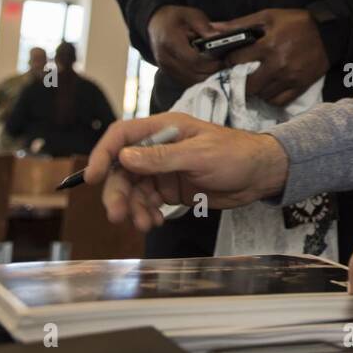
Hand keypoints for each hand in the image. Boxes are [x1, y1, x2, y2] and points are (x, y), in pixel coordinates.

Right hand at [83, 113, 289, 230]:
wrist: (261, 175)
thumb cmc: (236, 155)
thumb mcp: (199, 155)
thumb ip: (162, 157)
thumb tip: (124, 157)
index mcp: (164, 128)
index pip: (122, 136)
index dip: (103, 154)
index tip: (91, 178)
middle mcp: (158, 148)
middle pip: (122, 169)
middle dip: (117, 192)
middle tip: (118, 216)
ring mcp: (163, 170)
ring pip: (133, 189)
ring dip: (133, 208)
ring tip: (144, 224)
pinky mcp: (171, 189)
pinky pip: (148, 202)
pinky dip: (146, 213)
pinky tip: (154, 222)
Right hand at [147, 5, 219, 87]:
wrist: (155, 24)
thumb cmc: (174, 18)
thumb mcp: (190, 14)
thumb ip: (203, 25)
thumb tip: (218, 37)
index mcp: (170, 41)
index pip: (193, 60)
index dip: (210, 62)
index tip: (222, 58)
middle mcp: (165, 58)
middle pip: (193, 73)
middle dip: (211, 71)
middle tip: (224, 65)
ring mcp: (166, 67)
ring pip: (190, 81)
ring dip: (206, 77)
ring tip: (218, 67)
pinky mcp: (168, 73)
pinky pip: (186, 82)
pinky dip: (199, 79)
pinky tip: (208, 71)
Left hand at [217, 9, 328, 105]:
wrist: (330, 32)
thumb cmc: (297, 22)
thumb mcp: (269, 16)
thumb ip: (241, 24)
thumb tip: (213, 29)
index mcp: (268, 46)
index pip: (236, 60)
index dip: (229, 60)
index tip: (230, 59)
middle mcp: (278, 65)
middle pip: (248, 85)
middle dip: (240, 81)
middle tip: (240, 76)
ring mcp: (290, 78)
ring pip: (262, 96)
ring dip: (255, 91)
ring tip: (255, 81)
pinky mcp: (300, 86)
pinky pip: (279, 102)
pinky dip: (271, 98)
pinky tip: (269, 89)